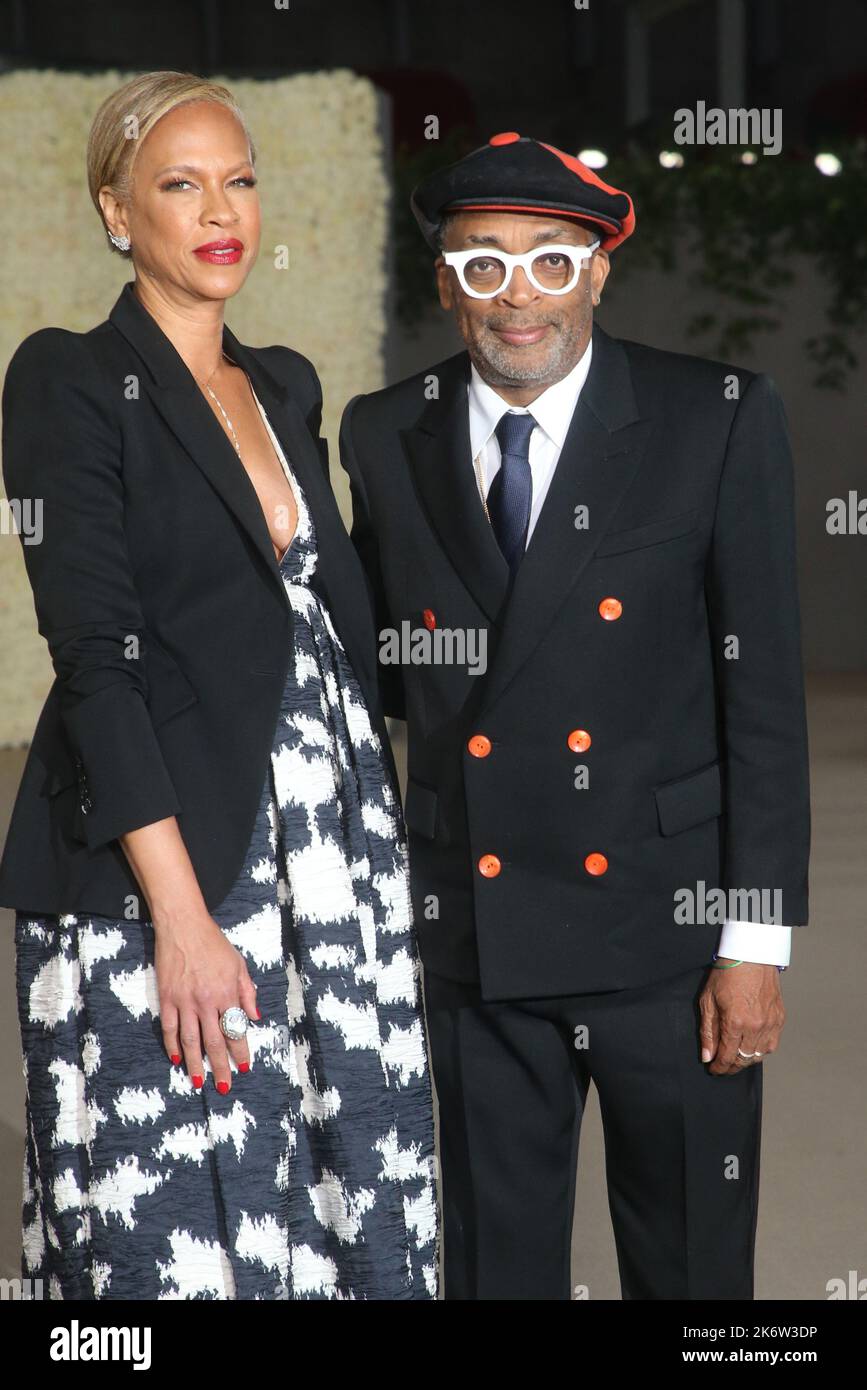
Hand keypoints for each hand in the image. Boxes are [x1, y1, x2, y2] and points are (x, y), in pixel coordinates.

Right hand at [154, 910, 259, 1092]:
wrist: (183, 926)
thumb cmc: (213, 943)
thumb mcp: (238, 963)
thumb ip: (246, 992)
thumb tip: (254, 1017)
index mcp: (226, 992)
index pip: (235, 1029)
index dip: (240, 1051)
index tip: (244, 1067)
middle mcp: (206, 1000)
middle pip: (214, 1041)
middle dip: (221, 1066)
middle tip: (224, 1086)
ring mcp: (184, 1001)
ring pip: (190, 1040)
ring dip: (195, 1063)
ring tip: (199, 1081)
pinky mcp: (167, 998)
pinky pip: (170, 1028)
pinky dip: (172, 1045)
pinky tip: (176, 1059)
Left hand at [698, 959, 784, 1075]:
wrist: (751, 955)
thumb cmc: (727, 974)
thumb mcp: (708, 1001)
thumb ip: (708, 1031)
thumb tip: (707, 1056)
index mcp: (735, 1023)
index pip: (727, 1057)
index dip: (719, 1067)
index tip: (713, 1069)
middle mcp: (755, 1027)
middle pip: (743, 1060)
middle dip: (731, 1067)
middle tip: (723, 1067)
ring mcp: (770, 1023)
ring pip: (759, 1055)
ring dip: (746, 1060)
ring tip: (736, 1058)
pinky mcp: (780, 1018)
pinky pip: (772, 1045)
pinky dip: (761, 1050)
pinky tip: (752, 1048)